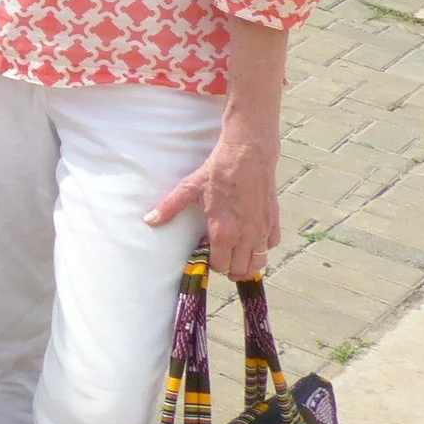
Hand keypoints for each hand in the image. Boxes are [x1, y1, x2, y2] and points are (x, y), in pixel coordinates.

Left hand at [146, 121, 280, 281]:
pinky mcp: (273, 221)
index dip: (210, 263)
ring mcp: (262, 230)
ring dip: (246, 262)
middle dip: (228, 267)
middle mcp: (246, 235)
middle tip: (218, 254)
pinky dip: (261, 247)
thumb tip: (149, 220)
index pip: (219, 265)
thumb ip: (170, 207)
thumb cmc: (218, 170)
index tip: (204, 252)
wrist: (248, 153)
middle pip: (239, 270)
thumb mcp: (189, 187)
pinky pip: (271, 246)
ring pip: (258, 263)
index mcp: (223, 231)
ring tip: (234, 252)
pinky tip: (250, 237)